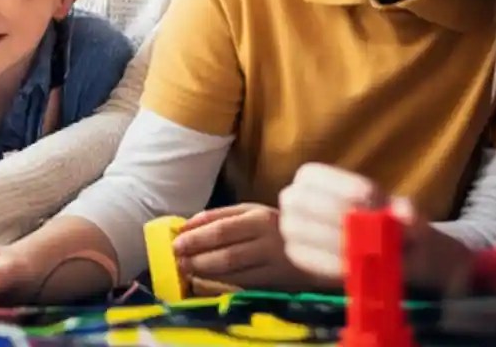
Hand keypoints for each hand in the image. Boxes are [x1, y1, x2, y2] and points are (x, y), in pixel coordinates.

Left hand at [172, 203, 318, 292]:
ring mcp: (274, 264)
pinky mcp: (277, 283)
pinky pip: (244, 285)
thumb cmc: (274, 225)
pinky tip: (206, 282)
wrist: (319, 245)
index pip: (221, 229)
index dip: (196, 237)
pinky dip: (221, 284)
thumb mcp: (251, 211)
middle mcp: (268, 241)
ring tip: (187, 271)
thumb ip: (219, 216)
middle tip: (178, 260)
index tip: (175, 242)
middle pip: (226, 253)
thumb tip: (186, 225)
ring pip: (234, 272)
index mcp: (260, 218)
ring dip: (205, 273)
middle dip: (197, 258)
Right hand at [278, 163, 473, 292]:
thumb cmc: (388, 222)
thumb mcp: (403, 212)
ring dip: (334, 241)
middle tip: (370, 232)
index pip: (318, 176)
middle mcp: (293, 197)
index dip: (345, 188)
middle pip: (302, 201)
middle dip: (337, 216)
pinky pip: (304, 258)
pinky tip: (353, 268)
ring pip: (300, 230)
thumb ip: (406, 210)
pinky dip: (329, 264)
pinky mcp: (295, 255)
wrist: (385, 252)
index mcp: (312, 177)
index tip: (376, 204)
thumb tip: (405, 215)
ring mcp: (289, 227)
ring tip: (365, 252)